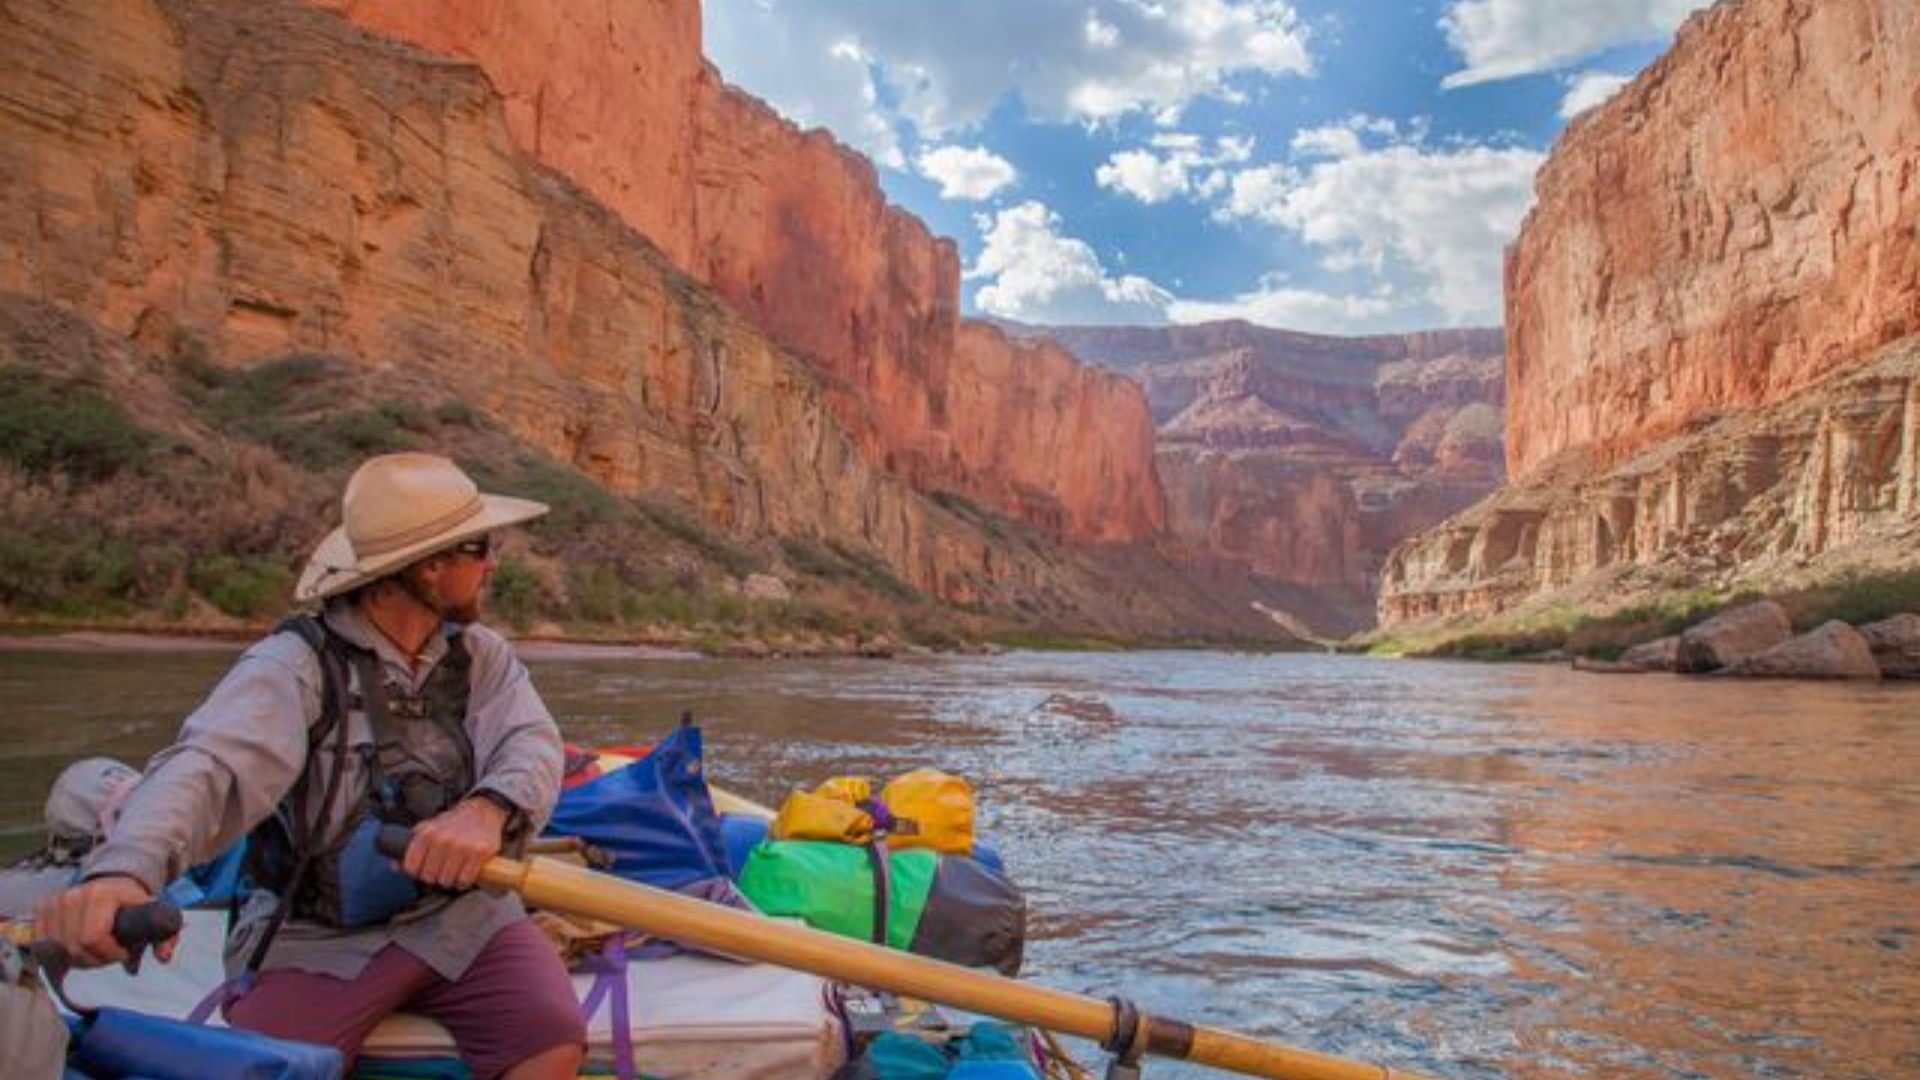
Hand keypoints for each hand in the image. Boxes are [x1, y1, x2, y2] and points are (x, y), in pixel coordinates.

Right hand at [34, 875, 173, 968]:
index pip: (93, 937)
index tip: (123, 952)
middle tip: (110, 954)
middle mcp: (74, 896)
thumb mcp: (155, 915)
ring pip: (58, 948)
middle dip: (95, 959)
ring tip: (96, 949)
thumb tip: (163, 958)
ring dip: (78, 958)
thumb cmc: (134, 903)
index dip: (108, 953)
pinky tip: (77, 946)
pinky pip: (44, 943)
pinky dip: (60, 951)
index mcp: (103, 894)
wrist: (114, 882)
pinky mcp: (43, 908)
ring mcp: (56, 902)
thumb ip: (166, 936)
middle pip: (74, 947)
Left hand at [401, 796, 507, 888]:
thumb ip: (409, 846)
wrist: (482, 811)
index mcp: (427, 833)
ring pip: (447, 880)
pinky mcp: (480, 852)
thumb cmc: (452, 823)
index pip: (411, 867)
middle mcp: (444, 840)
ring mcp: (463, 847)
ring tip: (452, 871)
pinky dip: (463, 881)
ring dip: (449, 880)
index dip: (415, 872)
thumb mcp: (428, 828)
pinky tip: (464, 873)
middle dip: (433, 877)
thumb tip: (395, 866)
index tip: (422, 869)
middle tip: (439, 870)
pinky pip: (466, 879)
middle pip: (429, 876)